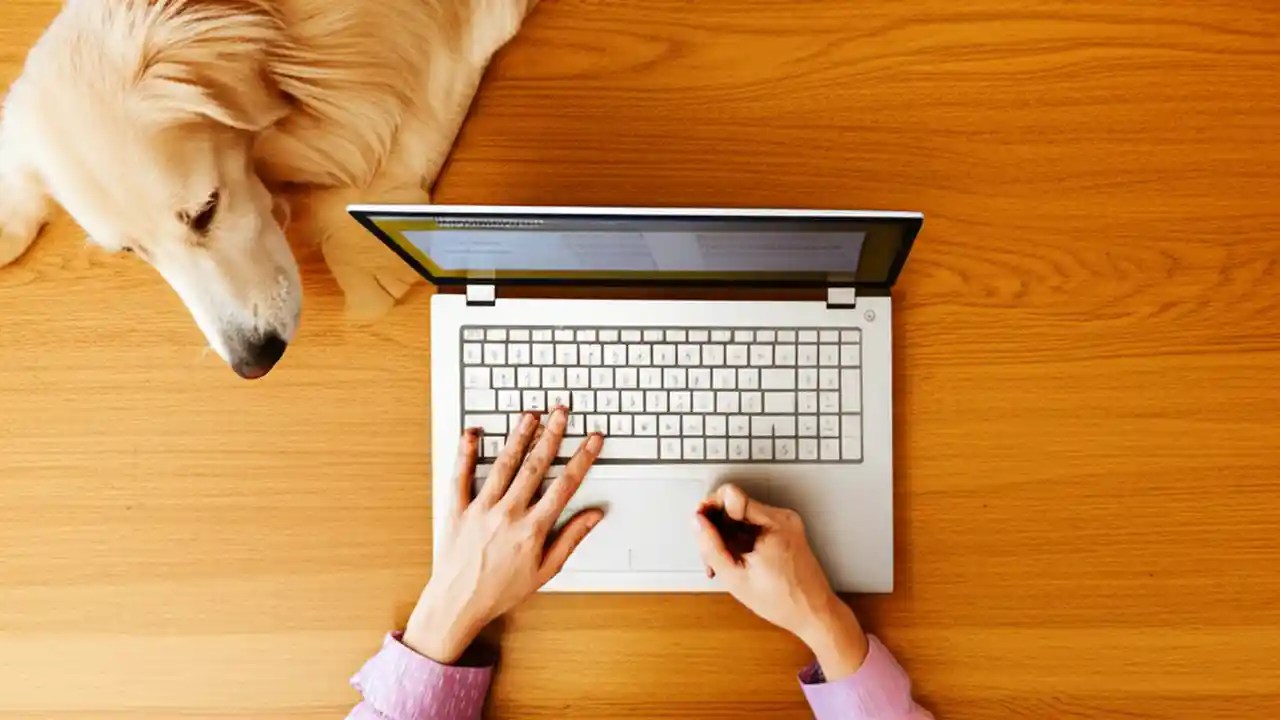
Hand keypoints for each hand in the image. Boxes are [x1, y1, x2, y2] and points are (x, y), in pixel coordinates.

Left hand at [403, 409, 604, 662]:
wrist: (458, 604)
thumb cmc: (501, 590)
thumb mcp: (545, 570)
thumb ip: (571, 538)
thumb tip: (594, 515)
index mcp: (533, 529)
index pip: (564, 485)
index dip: (582, 458)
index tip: (592, 439)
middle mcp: (508, 514)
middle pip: (536, 466)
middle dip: (552, 435)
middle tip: (561, 412)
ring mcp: (481, 509)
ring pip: (504, 465)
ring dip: (518, 437)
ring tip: (530, 414)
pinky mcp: (457, 509)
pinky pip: (461, 475)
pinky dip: (465, 452)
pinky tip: (473, 432)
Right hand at [695, 484, 869, 679]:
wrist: (814, 612)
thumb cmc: (784, 601)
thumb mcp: (736, 577)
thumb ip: (711, 546)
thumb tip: (697, 522)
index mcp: (774, 523)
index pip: (731, 495)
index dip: (710, 508)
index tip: (701, 524)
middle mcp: (783, 517)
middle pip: (735, 506)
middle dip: (717, 528)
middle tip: (712, 555)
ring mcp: (786, 523)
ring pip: (742, 517)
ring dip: (727, 536)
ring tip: (724, 563)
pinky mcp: (786, 530)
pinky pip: (754, 526)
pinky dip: (741, 540)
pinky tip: (737, 561)